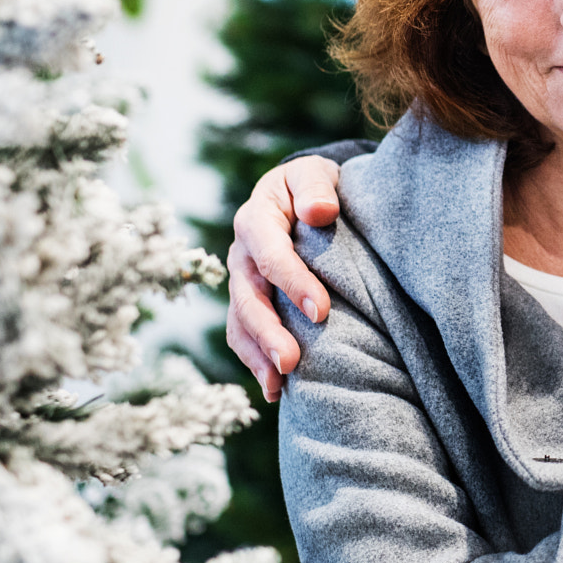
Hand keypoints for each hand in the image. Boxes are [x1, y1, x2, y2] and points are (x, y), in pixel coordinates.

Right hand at [226, 155, 342, 401]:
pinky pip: (244, 336)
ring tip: (279, 382)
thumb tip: (320, 211)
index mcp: (256, 220)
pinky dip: (256, 363)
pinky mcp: (249, 303)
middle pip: (249, 298)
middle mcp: (242, 255)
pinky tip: (276, 389)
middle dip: (269, 332)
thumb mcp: (315, 173)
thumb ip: (315, 187)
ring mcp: (241, 283)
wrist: (302, 196)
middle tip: (292, 361)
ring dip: (257, 355)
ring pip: (241, 323)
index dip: (294, 283)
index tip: (322, 310)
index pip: (271, 255)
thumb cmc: (312, 186)